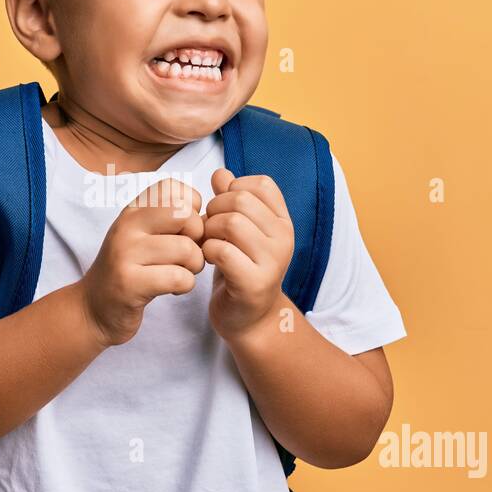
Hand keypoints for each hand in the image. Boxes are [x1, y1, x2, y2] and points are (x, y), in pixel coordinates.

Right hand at [78, 176, 205, 347]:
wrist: (94, 308)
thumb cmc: (131, 269)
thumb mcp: (145, 235)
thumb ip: (172, 218)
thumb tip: (212, 215)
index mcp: (133, 210)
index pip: (174, 187)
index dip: (191, 208)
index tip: (183, 230)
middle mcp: (126, 226)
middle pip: (184, 214)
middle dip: (198, 237)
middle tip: (189, 254)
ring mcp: (124, 254)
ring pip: (186, 249)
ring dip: (194, 267)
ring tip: (181, 273)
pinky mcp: (128, 283)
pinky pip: (178, 277)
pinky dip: (185, 286)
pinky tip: (173, 289)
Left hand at [200, 169, 293, 341]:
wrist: (248, 319)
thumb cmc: (240, 268)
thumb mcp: (239, 231)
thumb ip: (230, 200)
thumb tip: (220, 173)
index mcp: (283, 221)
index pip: (260, 184)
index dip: (232, 189)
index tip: (223, 210)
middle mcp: (285, 238)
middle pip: (240, 200)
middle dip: (214, 210)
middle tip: (208, 229)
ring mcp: (273, 261)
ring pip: (230, 222)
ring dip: (208, 231)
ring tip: (207, 243)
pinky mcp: (254, 283)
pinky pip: (222, 251)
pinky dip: (206, 251)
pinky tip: (208, 260)